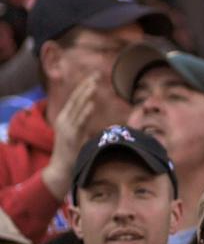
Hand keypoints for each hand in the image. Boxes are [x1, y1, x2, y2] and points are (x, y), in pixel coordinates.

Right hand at [42, 74, 97, 196]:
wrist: (60, 169)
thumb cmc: (73, 153)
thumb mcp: (80, 135)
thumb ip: (87, 124)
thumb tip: (102, 119)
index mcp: (66, 117)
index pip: (76, 97)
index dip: (85, 85)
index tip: (95, 75)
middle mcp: (64, 119)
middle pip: (76, 98)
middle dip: (86, 85)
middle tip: (96, 73)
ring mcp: (67, 127)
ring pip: (77, 107)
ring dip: (86, 94)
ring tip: (94, 83)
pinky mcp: (70, 136)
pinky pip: (79, 122)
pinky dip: (85, 112)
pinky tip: (91, 103)